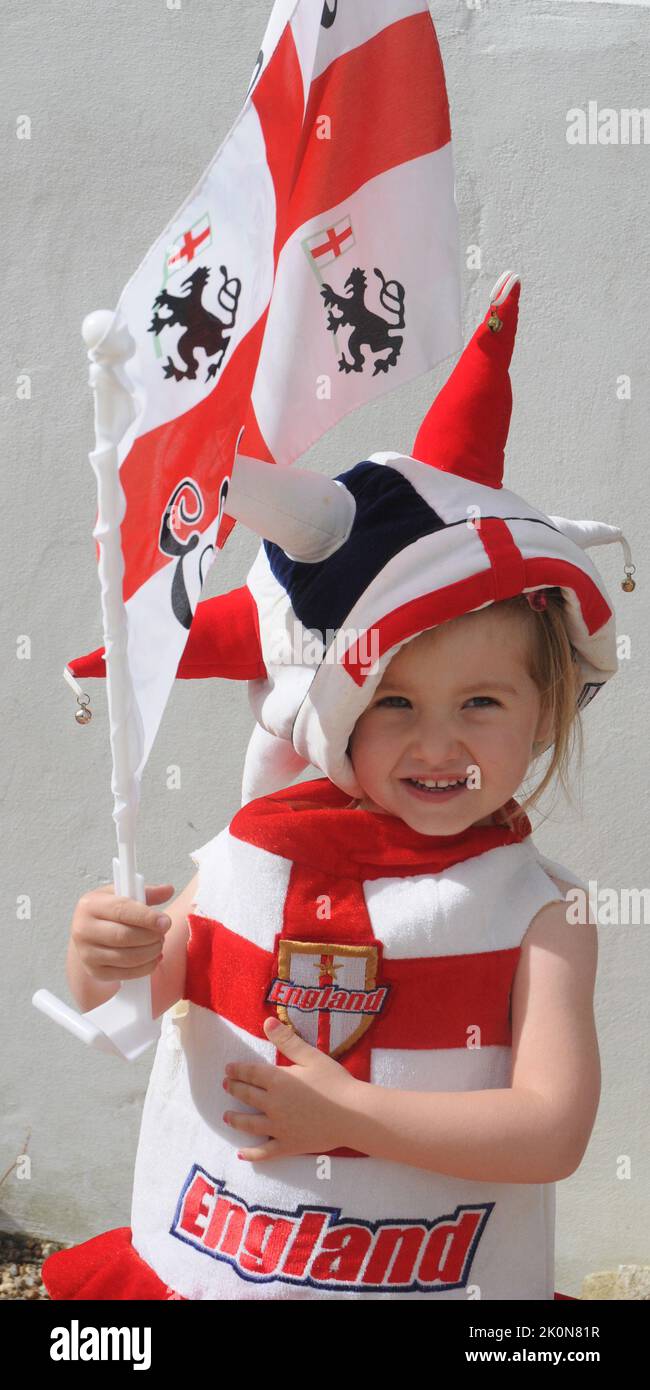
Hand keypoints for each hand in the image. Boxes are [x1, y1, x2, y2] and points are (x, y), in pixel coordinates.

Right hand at [70, 882, 174, 981]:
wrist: (88, 936)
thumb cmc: (108, 913)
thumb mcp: (122, 896)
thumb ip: (146, 893)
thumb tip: (168, 890)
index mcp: (90, 905)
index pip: (121, 910)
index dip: (147, 917)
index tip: (165, 921)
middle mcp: (83, 929)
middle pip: (124, 936)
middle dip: (151, 936)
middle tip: (163, 933)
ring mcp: (87, 953)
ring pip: (127, 957)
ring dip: (151, 952)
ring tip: (158, 943)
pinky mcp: (95, 971)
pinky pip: (126, 973)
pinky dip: (146, 967)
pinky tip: (153, 958)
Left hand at [222, 1016, 361, 1160]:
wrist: (353, 1114)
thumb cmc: (336, 1082)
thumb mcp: (312, 1057)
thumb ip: (288, 1040)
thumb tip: (267, 1022)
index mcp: (278, 1080)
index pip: (250, 1073)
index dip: (237, 1070)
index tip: (228, 1069)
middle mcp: (273, 1104)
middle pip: (247, 1096)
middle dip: (234, 1089)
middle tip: (225, 1086)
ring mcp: (279, 1128)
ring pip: (250, 1124)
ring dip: (236, 1119)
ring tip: (227, 1116)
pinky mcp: (288, 1145)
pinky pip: (265, 1152)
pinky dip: (251, 1154)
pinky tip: (241, 1154)